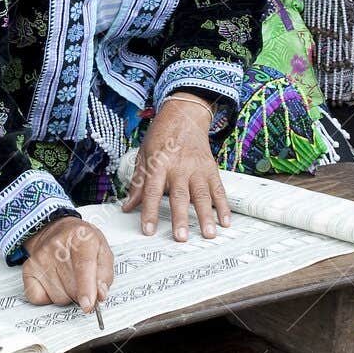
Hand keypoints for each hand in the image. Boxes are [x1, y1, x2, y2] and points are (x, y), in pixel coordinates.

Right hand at [21, 217, 113, 312]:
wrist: (55, 230)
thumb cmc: (80, 242)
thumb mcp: (102, 250)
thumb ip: (105, 274)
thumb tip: (100, 295)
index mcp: (81, 238)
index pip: (83, 266)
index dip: (86, 288)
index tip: (88, 305)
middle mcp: (57, 247)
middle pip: (72, 288)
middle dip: (81, 292)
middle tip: (82, 280)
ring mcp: (40, 258)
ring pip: (58, 297)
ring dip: (66, 294)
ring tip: (67, 277)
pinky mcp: (28, 269)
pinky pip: (38, 298)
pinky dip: (48, 297)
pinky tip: (53, 283)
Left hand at [122, 94, 231, 240]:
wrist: (184, 115)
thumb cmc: (161, 136)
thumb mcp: (143, 155)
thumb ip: (138, 182)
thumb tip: (128, 206)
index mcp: (158, 164)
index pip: (151, 192)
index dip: (149, 212)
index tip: (148, 230)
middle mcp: (179, 167)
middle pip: (179, 196)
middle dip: (180, 218)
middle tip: (180, 237)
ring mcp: (197, 168)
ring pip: (202, 195)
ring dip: (206, 216)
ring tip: (208, 234)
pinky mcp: (211, 169)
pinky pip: (218, 190)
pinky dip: (223, 206)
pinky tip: (225, 221)